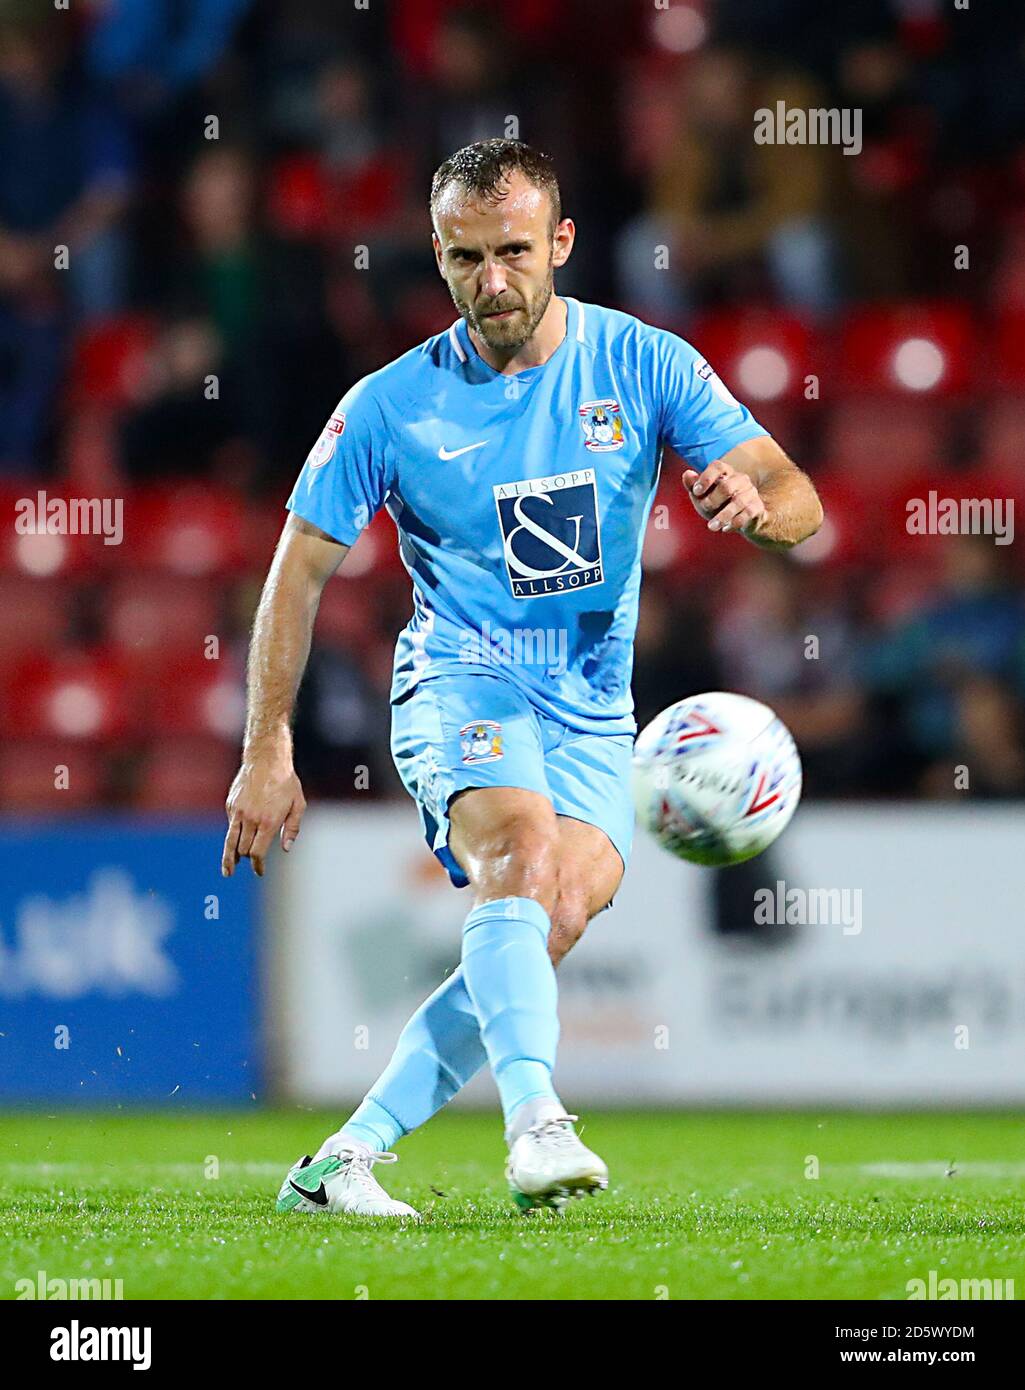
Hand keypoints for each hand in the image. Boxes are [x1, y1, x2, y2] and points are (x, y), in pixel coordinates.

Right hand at [222, 756, 305, 876]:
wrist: (266, 759)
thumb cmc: (286, 782)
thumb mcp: (298, 804)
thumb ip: (292, 828)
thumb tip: (286, 848)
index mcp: (268, 822)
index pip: (257, 853)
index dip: (258, 865)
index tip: (259, 871)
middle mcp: (251, 819)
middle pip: (243, 849)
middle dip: (248, 859)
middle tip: (252, 864)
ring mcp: (238, 812)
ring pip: (230, 842)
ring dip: (229, 858)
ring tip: (228, 871)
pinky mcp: (231, 805)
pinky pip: (232, 825)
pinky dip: (236, 832)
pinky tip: (243, 831)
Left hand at [682, 461, 766, 535]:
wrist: (740, 521)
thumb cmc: (718, 505)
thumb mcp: (702, 496)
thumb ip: (693, 486)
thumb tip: (687, 474)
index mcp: (726, 473)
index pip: (718, 466)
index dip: (706, 478)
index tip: (696, 491)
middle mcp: (740, 480)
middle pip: (726, 486)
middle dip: (712, 500)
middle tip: (704, 508)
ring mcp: (750, 493)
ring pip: (738, 502)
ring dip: (723, 516)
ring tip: (711, 527)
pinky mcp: (757, 507)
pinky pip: (748, 513)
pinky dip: (735, 522)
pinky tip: (725, 528)